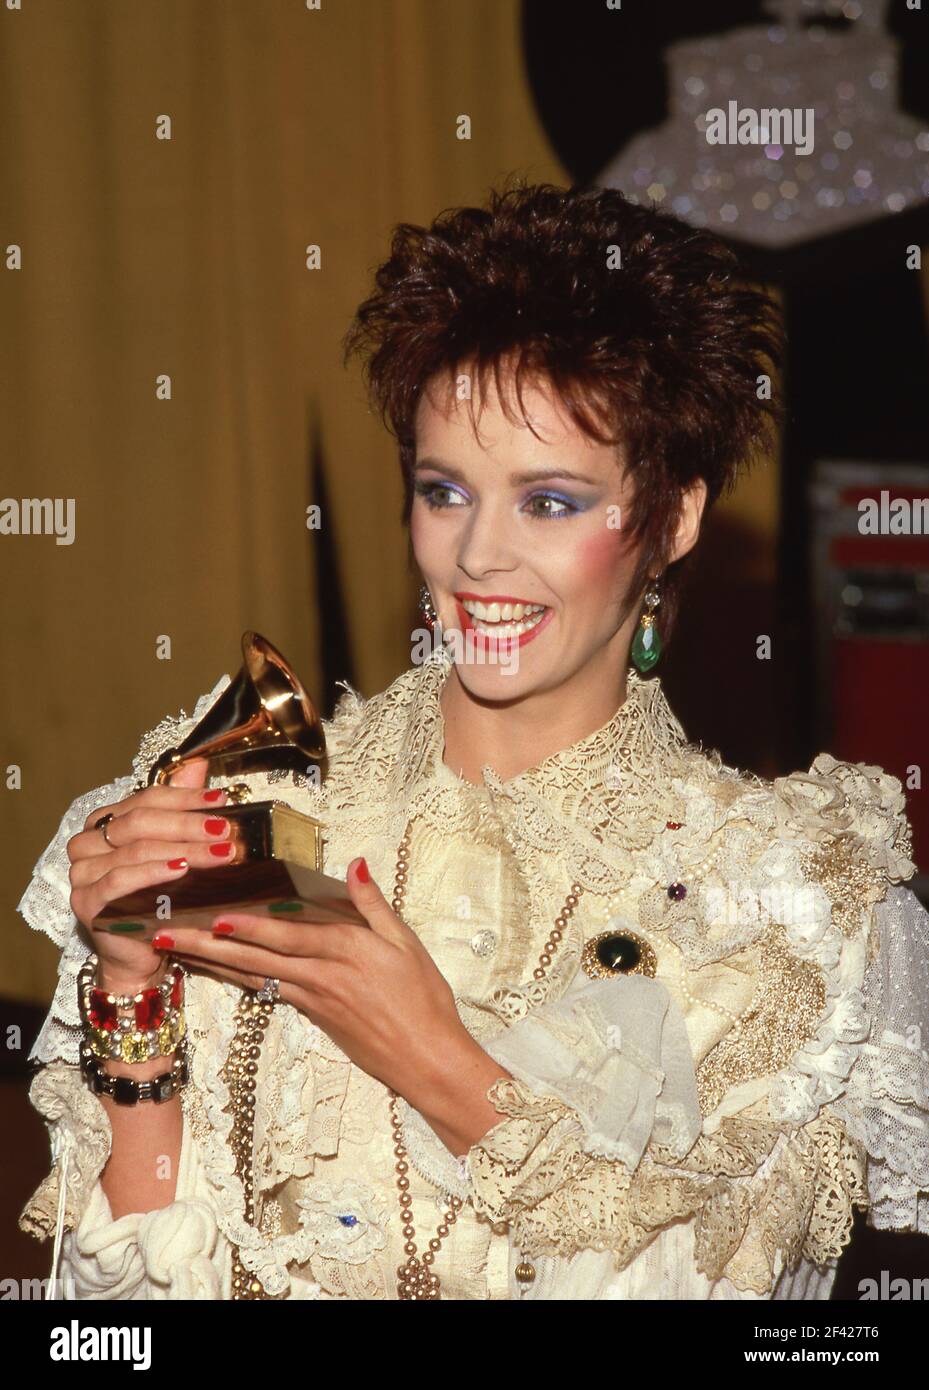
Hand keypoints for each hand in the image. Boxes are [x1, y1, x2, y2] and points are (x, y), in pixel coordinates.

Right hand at [67, 757, 233, 989]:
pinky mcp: (86, 903)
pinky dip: (153, 874)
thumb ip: (180, 806)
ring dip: (183, 850)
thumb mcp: (174, 849)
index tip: (222, 800)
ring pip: (137, 851)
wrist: (140, 952)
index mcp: (106, 822)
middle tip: (226, 830)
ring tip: (218, 852)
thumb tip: (199, 764)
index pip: (147, 799)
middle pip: (141, 822)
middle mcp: (88, 843)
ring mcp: (83, 873)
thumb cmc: (159, 898)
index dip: (186, 797)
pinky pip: (121, 881)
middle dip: (190, 825)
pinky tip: (181, 871)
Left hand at [152, 857, 475, 1105]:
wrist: (426, 1060)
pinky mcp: (311, 1015)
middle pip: (254, 957)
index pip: (288, 935)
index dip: (250, 927)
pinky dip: (236, 977)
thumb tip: (355, 863)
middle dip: (205, 945)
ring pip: (251, 975)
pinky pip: (265, 990)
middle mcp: (319, 976)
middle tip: (163, 935)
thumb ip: (374, 904)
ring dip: (210, 961)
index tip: (213, 917)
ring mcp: (311, 999)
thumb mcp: (408, 944)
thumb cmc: (424, 999)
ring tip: (174, 948)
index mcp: (345, 952)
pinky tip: (216, 969)